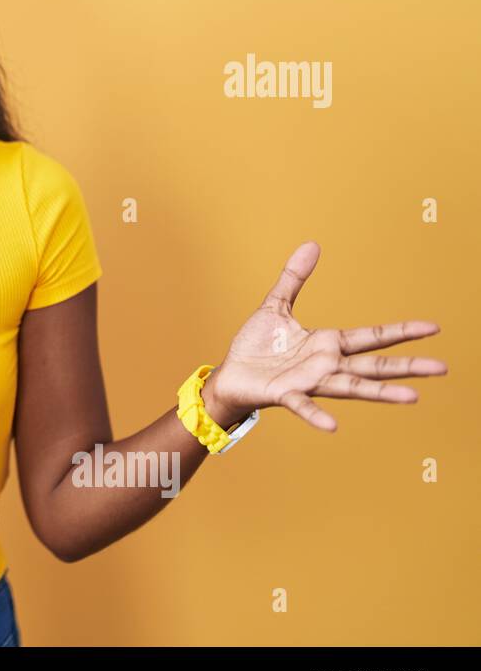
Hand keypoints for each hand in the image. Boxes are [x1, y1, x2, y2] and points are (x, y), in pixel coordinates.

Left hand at [201, 241, 446, 431]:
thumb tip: (313, 244)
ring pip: (350, 387)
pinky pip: (302, 405)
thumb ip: (294, 278)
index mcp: (327, 344)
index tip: (433, 328)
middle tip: (441, 367)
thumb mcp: (276, 306)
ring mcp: (307, 382)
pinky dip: (316, 415)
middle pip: (373, 365)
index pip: (373, 337)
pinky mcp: (283, 394)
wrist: (230, 375)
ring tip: (411, 397)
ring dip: (379, 393)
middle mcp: (325, 366)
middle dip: (406, 366)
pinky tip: (333, 426)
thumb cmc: (255, 346)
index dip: (401, 331)